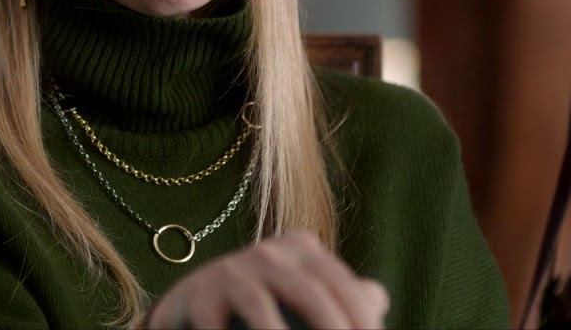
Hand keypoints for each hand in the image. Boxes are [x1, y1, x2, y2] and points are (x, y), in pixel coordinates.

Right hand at [143, 230, 389, 328]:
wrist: (193, 303)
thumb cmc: (262, 303)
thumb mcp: (300, 289)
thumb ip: (342, 295)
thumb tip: (378, 300)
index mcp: (300, 248)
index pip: (344, 287)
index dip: (364, 322)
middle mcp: (268, 254)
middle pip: (311, 295)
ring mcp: (230, 272)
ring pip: (262, 311)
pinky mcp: (199, 297)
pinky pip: (218, 328)